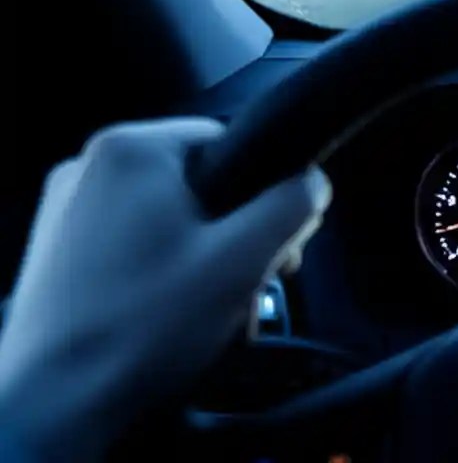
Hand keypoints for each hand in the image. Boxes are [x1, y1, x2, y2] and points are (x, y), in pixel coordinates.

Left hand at [0, 118, 330, 460]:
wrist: (54, 406)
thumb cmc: (143, 326)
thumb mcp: (242, 261)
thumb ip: (290, 208)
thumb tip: (312, 182)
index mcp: (131, 150)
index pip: (229, 141)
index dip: (265, 194)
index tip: (273, 245)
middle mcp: (89, 168)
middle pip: (199, 184)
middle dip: (234, 234)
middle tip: (246, 283)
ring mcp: (67, 211)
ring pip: (169, 218)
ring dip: (202, 258)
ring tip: (206, 308)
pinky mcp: (59, 252)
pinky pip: (134, 244)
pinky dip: (162, 272)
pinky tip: (169, 314)